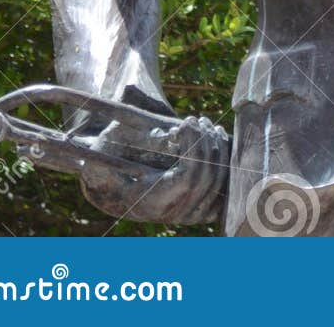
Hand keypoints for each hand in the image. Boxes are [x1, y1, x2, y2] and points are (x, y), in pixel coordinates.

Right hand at [73, 112, 229, 225]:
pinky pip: (222, 190)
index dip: (194, 148)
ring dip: (217, 148)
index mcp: (151, 200)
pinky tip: (216, 138)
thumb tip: (175, 136)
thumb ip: (136, 137)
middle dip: (205, 142)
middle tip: (196, 119)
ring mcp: (188, 214)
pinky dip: (224, 162)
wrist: (110, 181)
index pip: (187, 179)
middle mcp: (172, 213)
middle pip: (206, 178)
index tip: (186, 121)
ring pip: (218, 184)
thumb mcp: (112, 141)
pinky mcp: (198, 207)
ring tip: (206, 124)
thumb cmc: (109, 156)